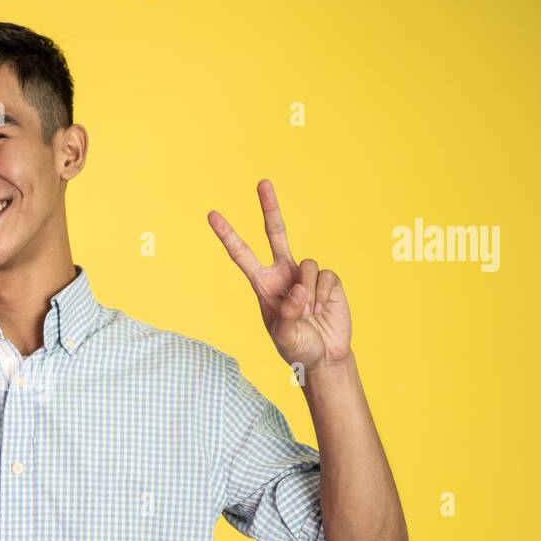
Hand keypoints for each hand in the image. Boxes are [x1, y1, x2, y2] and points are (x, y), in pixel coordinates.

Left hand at [207, 179, 350, 371]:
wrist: (324, 358)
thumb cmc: (297, 348)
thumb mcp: (283, 336)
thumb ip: (287, 313)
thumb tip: (298, 288)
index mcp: (263, 284)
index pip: (241, 255)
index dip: (228, 235)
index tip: (212, 214)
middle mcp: (283, 274)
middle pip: (276, 233)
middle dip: (270, 207)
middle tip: (262, 182)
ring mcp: (306, 275)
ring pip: (307, 264)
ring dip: (308, 292)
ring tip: (309, 313)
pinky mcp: (328, 280)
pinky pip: (326, 276)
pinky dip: (324, 295)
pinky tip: (323, 309)